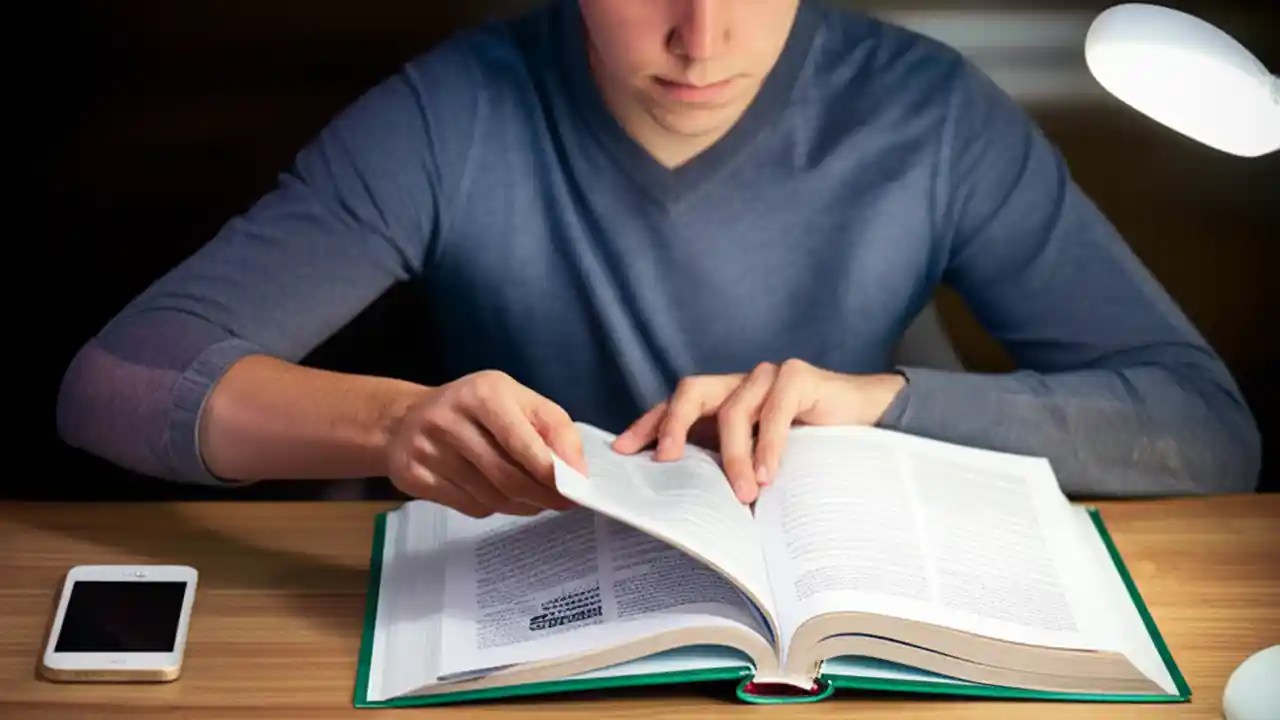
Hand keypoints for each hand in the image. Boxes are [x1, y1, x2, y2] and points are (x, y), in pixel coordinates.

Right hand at [385, 370, 587, 517]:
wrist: (406, 419)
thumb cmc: (474, 409)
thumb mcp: (516, 400)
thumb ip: (552, 427)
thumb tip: (576, 469)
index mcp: (484, 394)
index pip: (525, 443)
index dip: (555, 472)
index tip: (576, 487)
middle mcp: (451, 419)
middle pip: (508, 477)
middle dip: (544, 496)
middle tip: (563, 502)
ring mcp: (429, 450)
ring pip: (492, 497)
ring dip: (523, 505)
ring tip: (535, 499)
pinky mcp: (415, 477)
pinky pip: (470, 507)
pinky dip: (495, 508)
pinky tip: (500, 496)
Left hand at [612, 360, 904, 502]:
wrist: (867, 422)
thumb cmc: (810, 448)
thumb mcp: (759, 463)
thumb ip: (728, 470)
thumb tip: (687, 507)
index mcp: (722, 402)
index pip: (673, 406)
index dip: (647, 425)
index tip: (622, 451)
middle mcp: (738, 384)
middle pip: (690, 391)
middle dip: (671, 425)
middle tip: (664, 462)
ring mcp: (766, 376)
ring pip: (733, 410)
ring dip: (733, 457)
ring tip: (743, 493)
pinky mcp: (797, 376)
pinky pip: (773, 410)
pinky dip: (767, 445)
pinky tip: (769, 473)